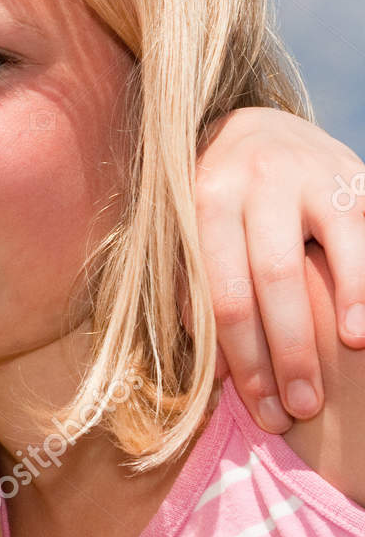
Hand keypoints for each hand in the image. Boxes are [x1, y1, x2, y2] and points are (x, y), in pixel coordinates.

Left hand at [195, 108, 364, 433]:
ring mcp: (310, 175)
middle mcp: (255, 184)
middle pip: (273, 278)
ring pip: (332, 247)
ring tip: (351, 351)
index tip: (261, 409)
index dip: (242, 359)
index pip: (223, 295)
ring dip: (346, 304)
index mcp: (204, 204)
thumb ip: (195, 294)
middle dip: (290, 350)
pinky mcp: (353, 175)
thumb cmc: (214, 204)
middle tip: (301, 406)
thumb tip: (214, 374)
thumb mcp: (188, 237)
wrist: (253, 127)